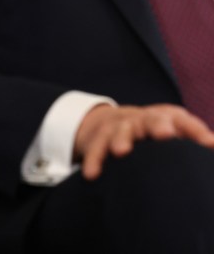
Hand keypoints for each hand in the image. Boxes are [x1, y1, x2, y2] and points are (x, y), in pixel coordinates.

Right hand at [75, 103, 213, 179]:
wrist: (112, 122)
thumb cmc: (152, 133)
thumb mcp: (173, 131)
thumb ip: (194, 139)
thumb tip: (213, 147)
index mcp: (166, 118)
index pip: (183, 121)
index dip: (196, 131)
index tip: (209, 143)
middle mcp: (142, 119)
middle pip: (151, 119)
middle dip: (158, 126)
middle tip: (165, 134)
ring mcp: (119, 127)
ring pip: (120, 130)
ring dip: (122, 139)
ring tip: (122, 151)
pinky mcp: (99, 138)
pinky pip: (95, 148)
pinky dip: (94, 159)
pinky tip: (92, 174)